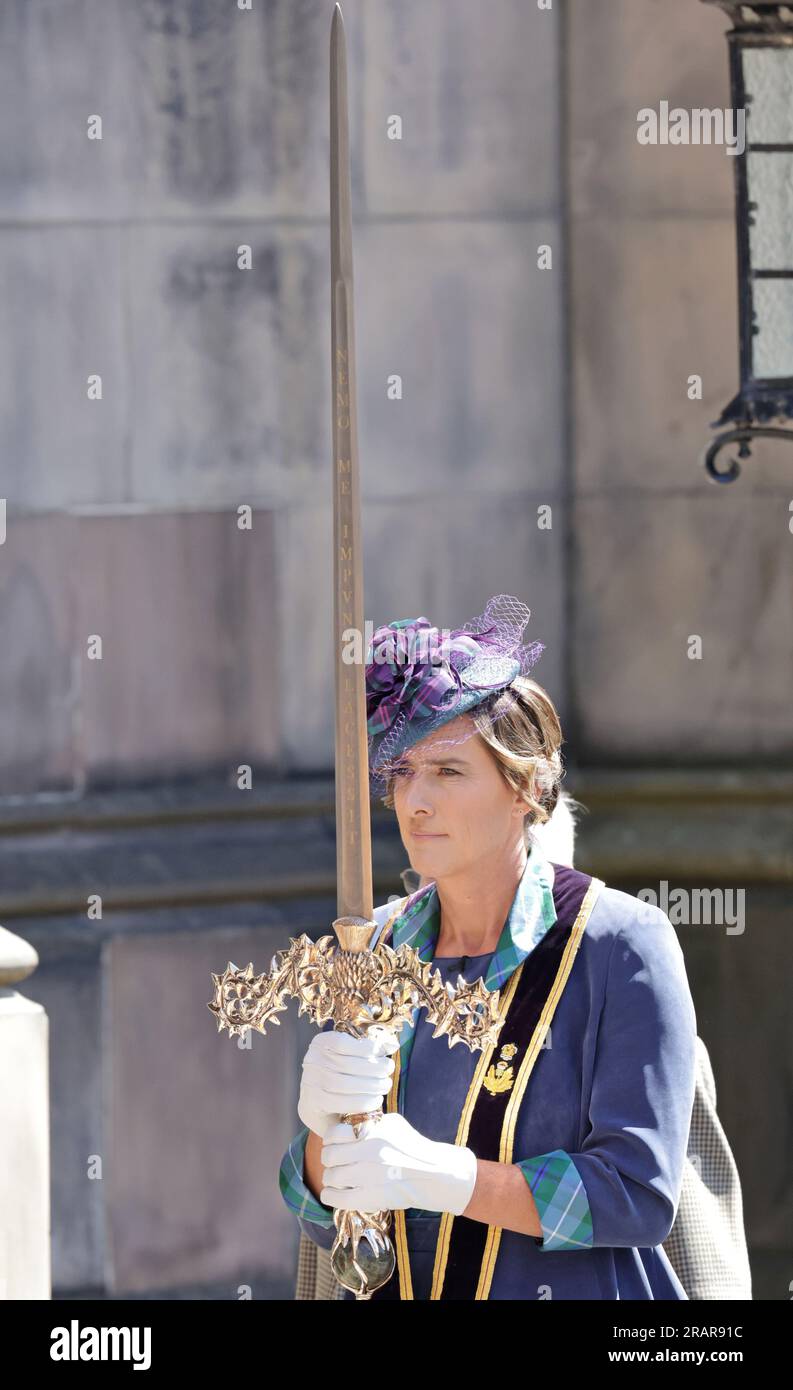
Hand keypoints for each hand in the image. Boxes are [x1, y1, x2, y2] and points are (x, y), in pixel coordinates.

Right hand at [297, 1027, 398, 1139]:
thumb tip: (393, 1045)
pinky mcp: (313, 1104)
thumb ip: (370, 1049)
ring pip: (343, 1083)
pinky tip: (375, 1100)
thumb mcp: (352, 1057)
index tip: (383, 1055)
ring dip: (370, 1086)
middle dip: (374, 1068)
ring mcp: (309, 1083)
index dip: (366, 1048)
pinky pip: (340, 1102)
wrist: (319, 1107)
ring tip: (384, 1086)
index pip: (341, 1042)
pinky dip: (362, 1102)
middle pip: (346, 1064)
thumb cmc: (341, 1076)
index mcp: (320, 1043)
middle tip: (389, 1072)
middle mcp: (311, 1061)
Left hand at [319, 1112, 478, 1215]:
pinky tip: (333, 1193)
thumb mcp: (393, 1124)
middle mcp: (368, 1151)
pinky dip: (330, 1195)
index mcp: (372, 1131)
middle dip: (329, 1159)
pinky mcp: (370, 1197)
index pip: (334, 1134)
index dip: (331, 1140)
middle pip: (329, 1155)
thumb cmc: (413, 1147)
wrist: (434, 1174)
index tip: (334, 1144)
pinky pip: (337, 1198)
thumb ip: (369, 1122)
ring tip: (338, 1179)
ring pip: (331, 1176)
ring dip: (331, 1178)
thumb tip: (346, 1124)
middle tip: (335, 1162)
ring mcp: (368, 1175)